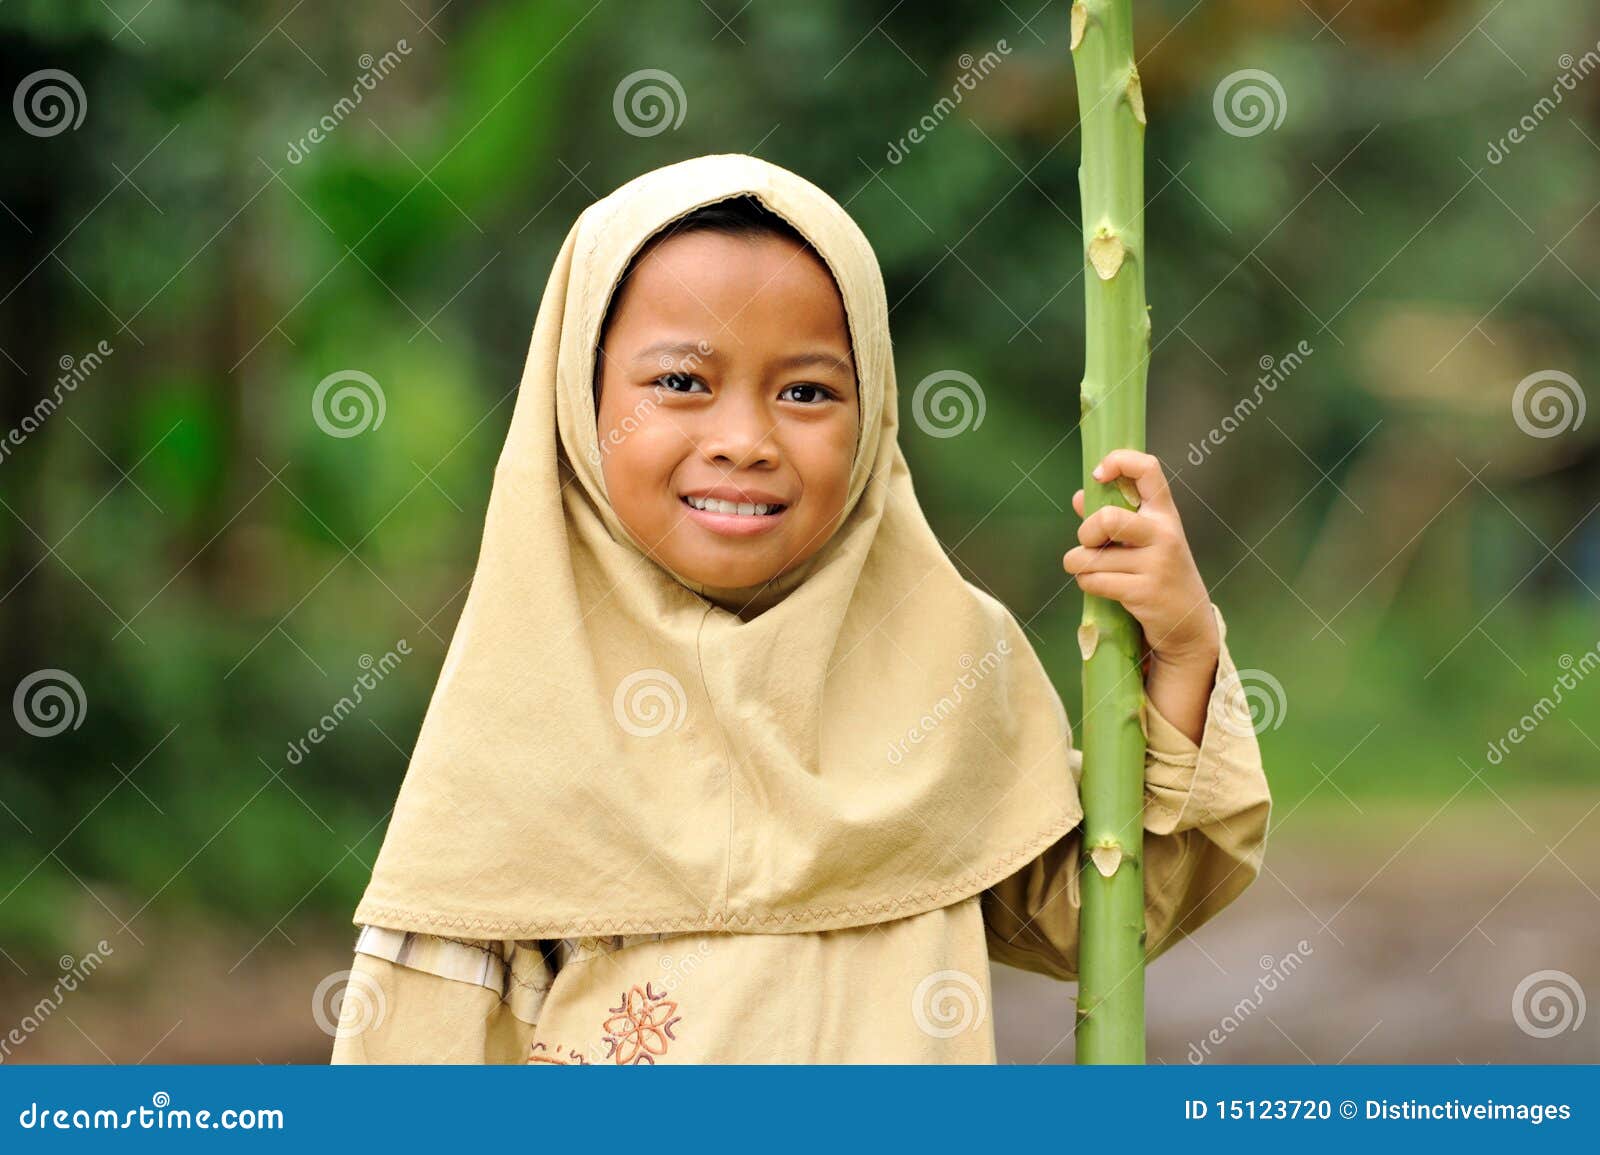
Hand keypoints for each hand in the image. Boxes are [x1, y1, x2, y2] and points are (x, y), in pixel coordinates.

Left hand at [1064, 449, 1218, 675]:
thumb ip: (1114, 519)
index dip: (1118, 461)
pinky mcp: (1144, 592)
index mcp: (1164, 514)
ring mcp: (1156, 564)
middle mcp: (1164, 534)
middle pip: (1107, 519)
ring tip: (1088, 570)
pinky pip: (1095, 581)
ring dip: (1079, 565)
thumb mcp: (1145, 542)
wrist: (1189, 625)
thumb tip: (1079, 497)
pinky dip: (1087, 584)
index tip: (1098, 475)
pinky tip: (1098, 587)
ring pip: (1091, 557)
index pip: (1148, 469)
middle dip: (1085, 533)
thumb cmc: (1160, 575)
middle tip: (1089, 544)